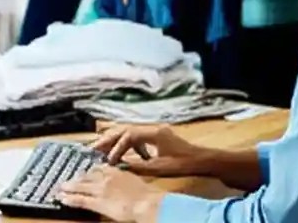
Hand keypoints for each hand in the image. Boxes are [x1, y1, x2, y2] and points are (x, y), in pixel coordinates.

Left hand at [57, 165, 163, 222]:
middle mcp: (105, 178)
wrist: (147, 202)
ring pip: (79, 186)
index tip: (84, 173)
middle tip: (67, 181)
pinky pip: (80, 200)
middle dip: (76, 179)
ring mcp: (100, 190)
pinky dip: (69, 199)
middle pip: (86, 176)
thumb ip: (126, 180)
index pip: (98, 169)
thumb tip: (125, 183)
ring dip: (68, 188)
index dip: (89, 172)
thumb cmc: (147, 195)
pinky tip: (62, 199)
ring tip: (59, 189)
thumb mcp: (135, 182)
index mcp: (115, 171)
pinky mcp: (97, 202)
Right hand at [90, 124, 209, 177]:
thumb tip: (120, 166)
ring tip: (104, 151)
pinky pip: (137, 137)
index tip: (109, 160)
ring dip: (116, 141)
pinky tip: (130, 157)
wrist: (203, 160)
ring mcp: (155, 131)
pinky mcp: (158, 137)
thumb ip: (138, 166)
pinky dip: (129, 145)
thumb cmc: (183, 163)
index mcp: (153, 132)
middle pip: (125, 129)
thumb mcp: (160, 168)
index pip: (128, 135)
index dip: (116, 147)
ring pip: (130, 132)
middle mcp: (152, 128)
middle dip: (109, 139)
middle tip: (93, 148)